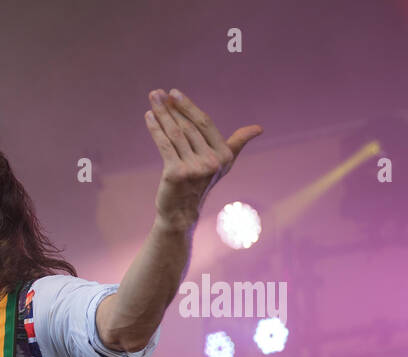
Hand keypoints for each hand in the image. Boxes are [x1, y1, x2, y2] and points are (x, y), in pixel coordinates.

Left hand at [144, 88, 261, 230]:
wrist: (182, 212)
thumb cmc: (201, 184)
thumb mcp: (223, 164)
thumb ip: (237, 143)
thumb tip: (259, 129)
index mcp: (224, 155)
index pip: (204, 123)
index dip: (189, 107)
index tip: (175, 93)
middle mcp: (212, 161)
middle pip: (188, 127)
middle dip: (171, 108)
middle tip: (157, 93)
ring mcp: (194, 168)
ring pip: (175, 133)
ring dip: (161, 114)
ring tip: (153, 98)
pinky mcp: (176, 173)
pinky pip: (164, 145)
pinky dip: (155, 129)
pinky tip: (148, 116)